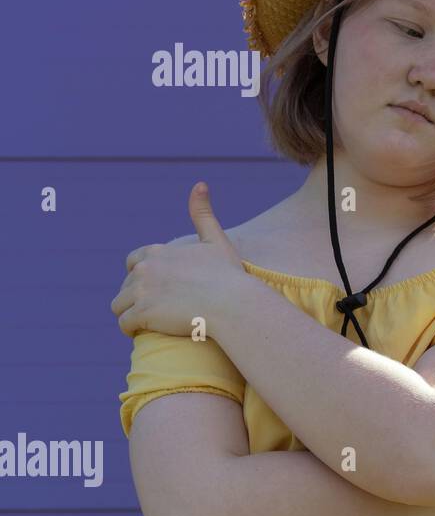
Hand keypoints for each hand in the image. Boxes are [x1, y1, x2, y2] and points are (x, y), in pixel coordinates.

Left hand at [110, 182, 250, 337]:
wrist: (233, 304)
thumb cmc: (229, 275)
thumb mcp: (216, 240)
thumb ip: (203, 214)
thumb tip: (200, 184)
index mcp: (158, 252)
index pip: (133, 263)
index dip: (142, 277)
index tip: (158, 289)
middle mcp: (144, 269)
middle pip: (126, 287)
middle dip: (138, 298)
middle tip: (161, 311)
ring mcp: (141, 291)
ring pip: (119, 306)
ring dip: (131, 314)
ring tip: (150, 323)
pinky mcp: (142, 314)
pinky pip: (125, 324)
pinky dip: (133, 330)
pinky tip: (146, 332)